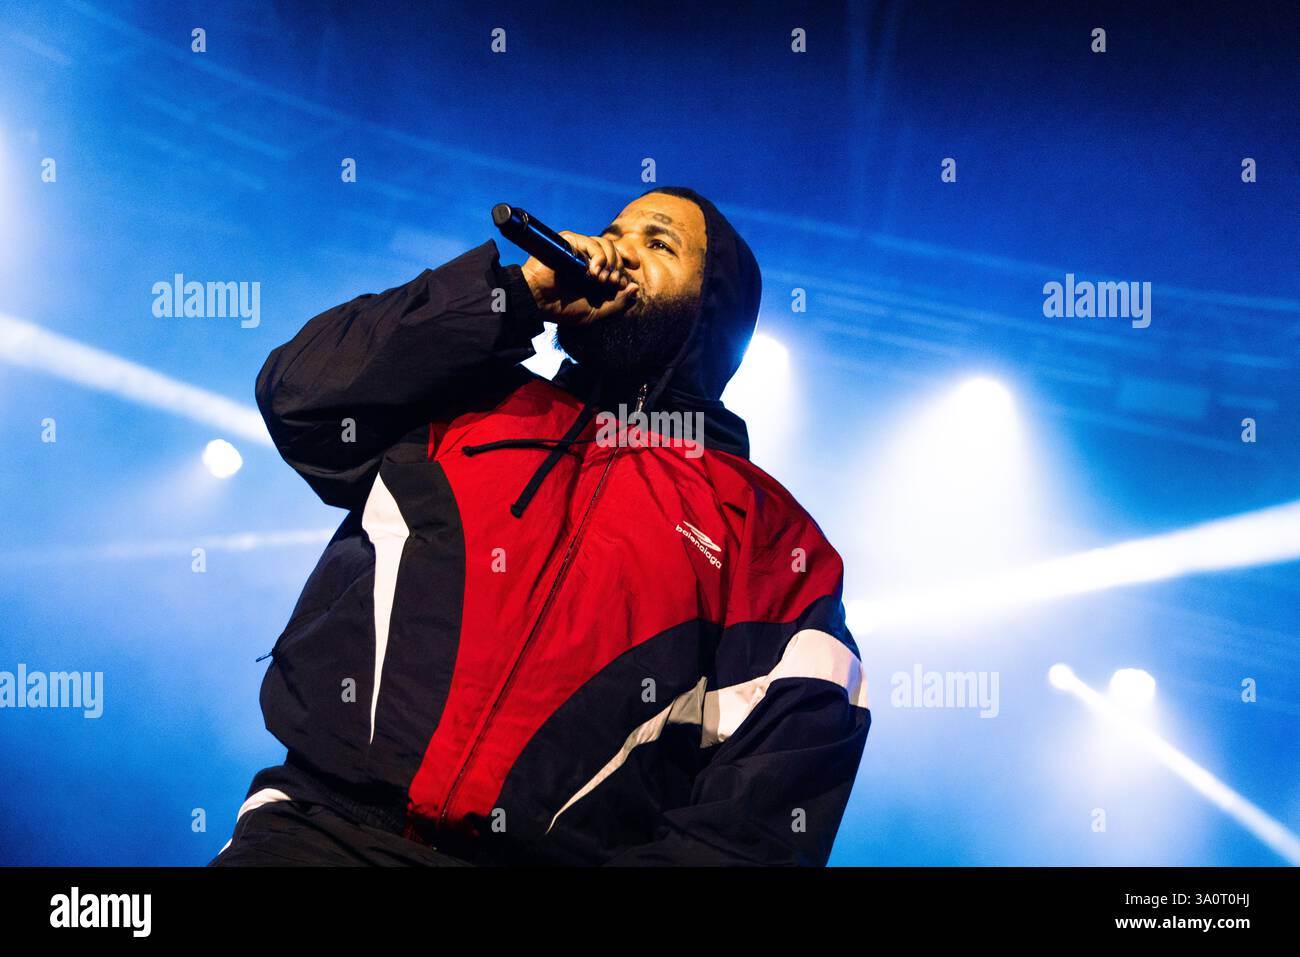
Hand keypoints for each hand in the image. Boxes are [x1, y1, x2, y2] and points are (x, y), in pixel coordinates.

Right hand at [520, 231, 639, 324]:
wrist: (538, 303)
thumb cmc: (563, 309)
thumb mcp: (596, 313)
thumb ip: (617, 303)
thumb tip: (635, 287)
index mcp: (597, 273)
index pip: (619, 260)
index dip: (627, 265)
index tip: (627, 278)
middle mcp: (589, 258)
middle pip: (615, 251)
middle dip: (618, 268)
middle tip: (611, 283)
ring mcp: (579, 249)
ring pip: (606, 244)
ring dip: (609, 262)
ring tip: (600, 279)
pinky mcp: (569, 242)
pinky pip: (591, 241)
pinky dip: (598, 256)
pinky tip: (593, 271)